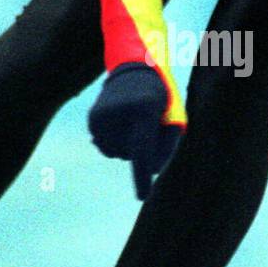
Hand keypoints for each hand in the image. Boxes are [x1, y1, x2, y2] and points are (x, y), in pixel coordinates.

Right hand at [88, 62, 183, 198]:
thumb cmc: (161, 97)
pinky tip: (122, 125)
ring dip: (128, 148)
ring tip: (134, 123)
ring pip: (117, 154)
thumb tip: (148, 173)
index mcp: (144, 108)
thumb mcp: (174, 117)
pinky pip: (105, 148)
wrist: (134, 70)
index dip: (142, 175)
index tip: (142, 196)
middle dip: (142, 152)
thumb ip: (167, 147)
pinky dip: (116, 143)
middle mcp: (118, 111)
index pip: (142, 148)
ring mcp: (102, 115)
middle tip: (148, 126)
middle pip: (131, 154)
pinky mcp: (93, 119)